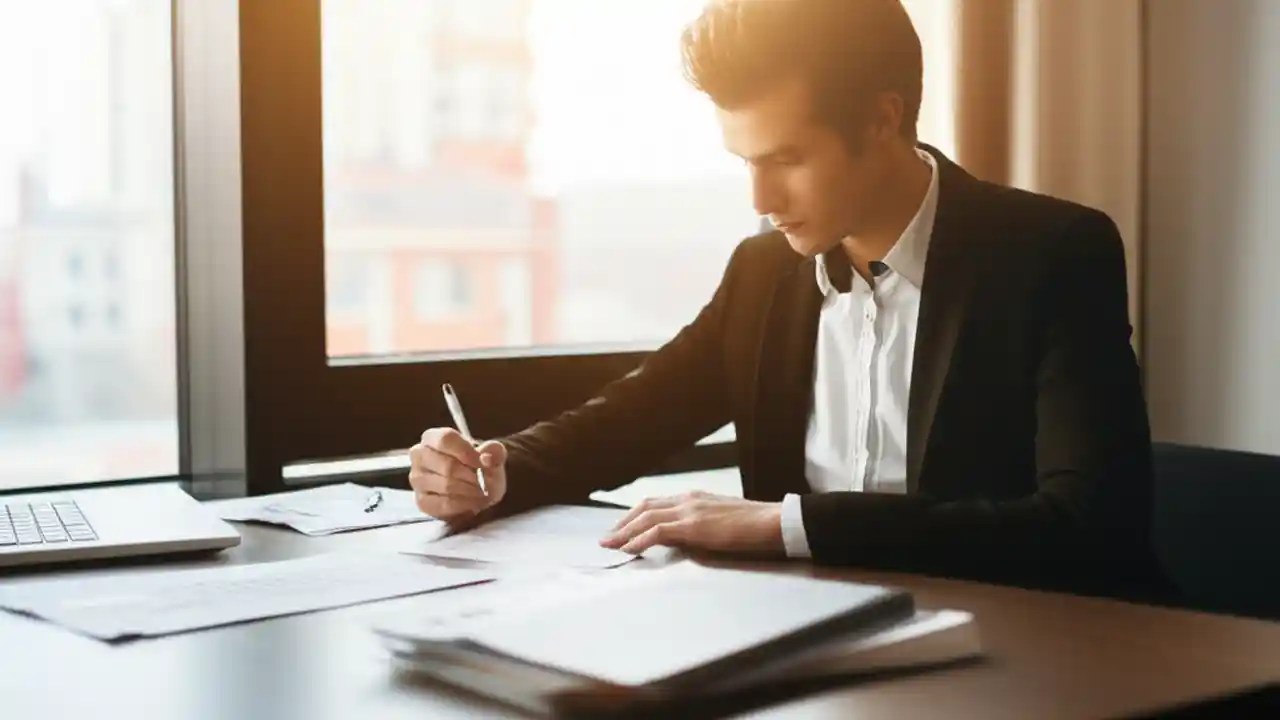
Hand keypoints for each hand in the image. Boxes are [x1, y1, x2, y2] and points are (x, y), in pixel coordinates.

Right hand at [408, 428, 506, 522]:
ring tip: (482, 493)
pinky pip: (443, 504)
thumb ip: (494, 451)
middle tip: (486, 482)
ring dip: (470, 491)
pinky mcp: (421, 501)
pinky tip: (473, 503)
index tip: (484, 463)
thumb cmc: (479, 466)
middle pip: (447, 465)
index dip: (467, 452)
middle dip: (472, 476)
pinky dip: (464, 505)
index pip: (445, 440)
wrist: (474, 488)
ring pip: (446, 485)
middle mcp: (419, 455)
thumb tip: (487, 458)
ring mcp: (417, 479)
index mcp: (432, 437)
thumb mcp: (492, 454)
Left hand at [599, 491, 783, 556]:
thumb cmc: (755, 525)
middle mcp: (688, 500)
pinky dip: (639, 540)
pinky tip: (629, 550)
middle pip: (645, 508)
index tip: (621, 529)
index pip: (656, 504)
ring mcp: (690, 511)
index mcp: (695, 497)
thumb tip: (684, 538)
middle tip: (607, 539)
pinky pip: (657, 532)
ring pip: (646, 518)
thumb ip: (701, 525)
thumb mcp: (722, 521)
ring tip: (610, 545)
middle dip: (623, 523)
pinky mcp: (693, 526)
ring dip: (625, 532)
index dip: (635, 516)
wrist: (773, 522)